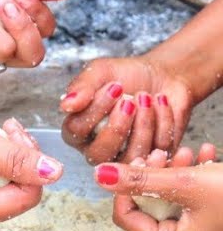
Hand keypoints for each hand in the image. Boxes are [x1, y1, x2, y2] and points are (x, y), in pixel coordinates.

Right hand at [59, 55, 194, 163]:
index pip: (75, 131)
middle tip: (130, 101)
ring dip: (143, 124)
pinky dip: (164, 123)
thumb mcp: (101, 72)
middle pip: (98, 153)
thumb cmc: (128, 75)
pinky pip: (158, 151)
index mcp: (77, 129)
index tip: (114, 87)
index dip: (94, 111)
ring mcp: (125, 157)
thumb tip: (66, 105)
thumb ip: (81, 87)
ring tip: (148, 98)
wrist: (164, 75)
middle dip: (118, 127)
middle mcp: (97, 148)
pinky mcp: (154, 158)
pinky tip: (161, 104)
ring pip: (130, 157)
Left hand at [95, 143, 221, 230]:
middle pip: (148, 205)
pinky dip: (197, 174)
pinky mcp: (213, 221)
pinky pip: (193, 197)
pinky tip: (209, 154)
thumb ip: (140, 179)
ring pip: (171, 197)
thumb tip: (101, 175)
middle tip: (168, 153)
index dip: (127, 187)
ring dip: (178, 169)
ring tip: (194, 152)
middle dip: (157, 174)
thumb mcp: (186, 181)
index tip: (140, 162)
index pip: (126, 216)